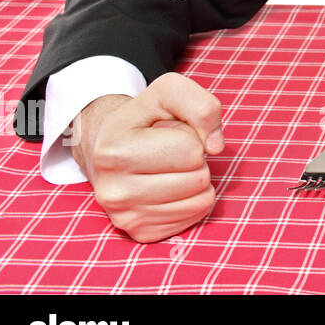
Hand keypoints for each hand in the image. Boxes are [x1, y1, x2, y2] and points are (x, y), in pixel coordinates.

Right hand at [71, 71, 223, 243]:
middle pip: (198, 178)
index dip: (191, 136)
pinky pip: (194, 218)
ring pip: (201, 201)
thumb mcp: (168, 92)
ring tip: (170, 168)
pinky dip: (192, 200)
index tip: (168, 133)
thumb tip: (216, 147)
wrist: (108, 146)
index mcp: (114, 152)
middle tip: (170, 152)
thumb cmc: (145, 118)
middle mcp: (113, 191)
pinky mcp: (140, 232)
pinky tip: (169, 187)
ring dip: (196, 179)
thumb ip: (201, 105)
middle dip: (195, 159)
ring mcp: (124, 217)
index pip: (190, 150)